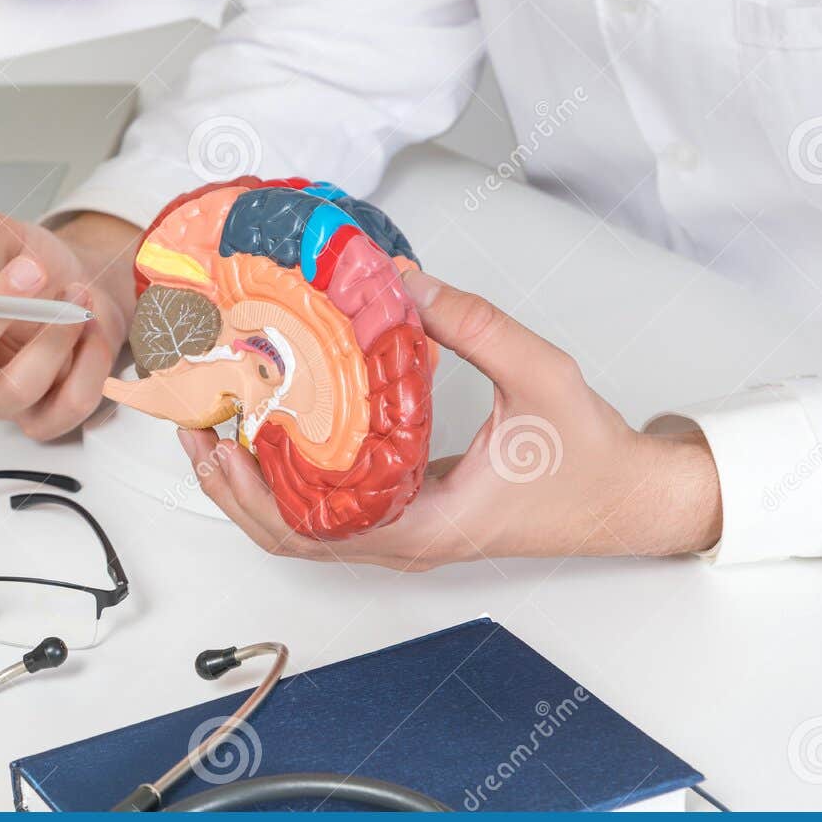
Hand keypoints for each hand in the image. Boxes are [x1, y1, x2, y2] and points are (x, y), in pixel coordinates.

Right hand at [0, 211, 137, 439]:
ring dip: (53, 338)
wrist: (87, 282)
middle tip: (32, 271)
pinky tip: (92, 331)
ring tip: (77, 296)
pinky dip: (89, 365)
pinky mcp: (47, 417)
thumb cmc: (38, 268)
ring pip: (17, 389)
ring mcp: (5, 399)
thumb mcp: (5, 242)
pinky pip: (67, 405)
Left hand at [180, 269, 721, 568]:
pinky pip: (325, 517)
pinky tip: (264, 440)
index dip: (251, 486)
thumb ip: (473, 323)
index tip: (217, 435)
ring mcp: (400, 536)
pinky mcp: (404, 521)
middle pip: (286, 534)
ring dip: (247, 488)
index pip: (311, 528)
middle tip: (190, 427)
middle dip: (228, 485)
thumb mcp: (538, 375)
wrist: (632, 500)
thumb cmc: (591, 459)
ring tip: (207, 434)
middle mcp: (402, 540)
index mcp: (424, 524)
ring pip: (299, 532)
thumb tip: (402, 281)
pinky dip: (282, 486)